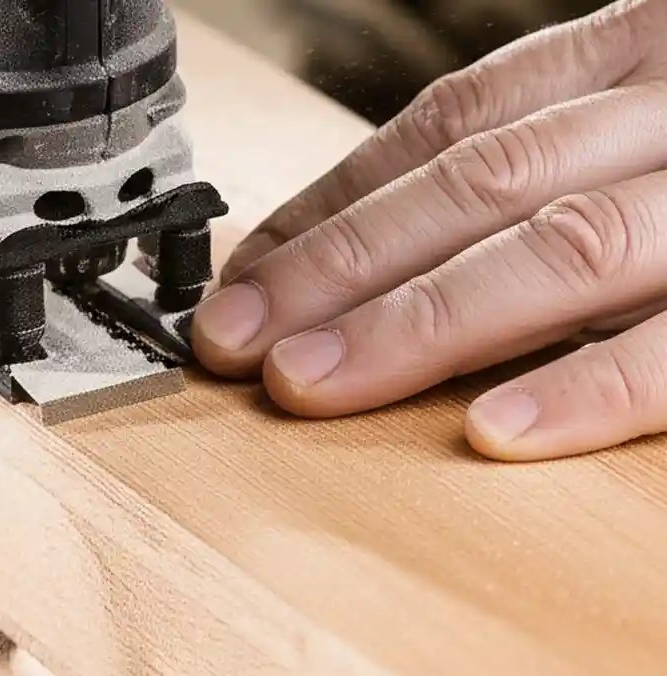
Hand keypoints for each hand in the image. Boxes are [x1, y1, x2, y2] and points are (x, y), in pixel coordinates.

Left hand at [192, 0, 666, 461]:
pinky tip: (489, 429)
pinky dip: (584, 388)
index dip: (333, 204)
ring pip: (562, 247)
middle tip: (238, 340)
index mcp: (627, 57)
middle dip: (340, 267)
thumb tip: (358, 257)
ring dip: (417, 325)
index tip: (243, 278)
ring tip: (310, 382)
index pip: (451, 125)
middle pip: (480, 183)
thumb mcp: (637, 127)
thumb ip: (527, 173)